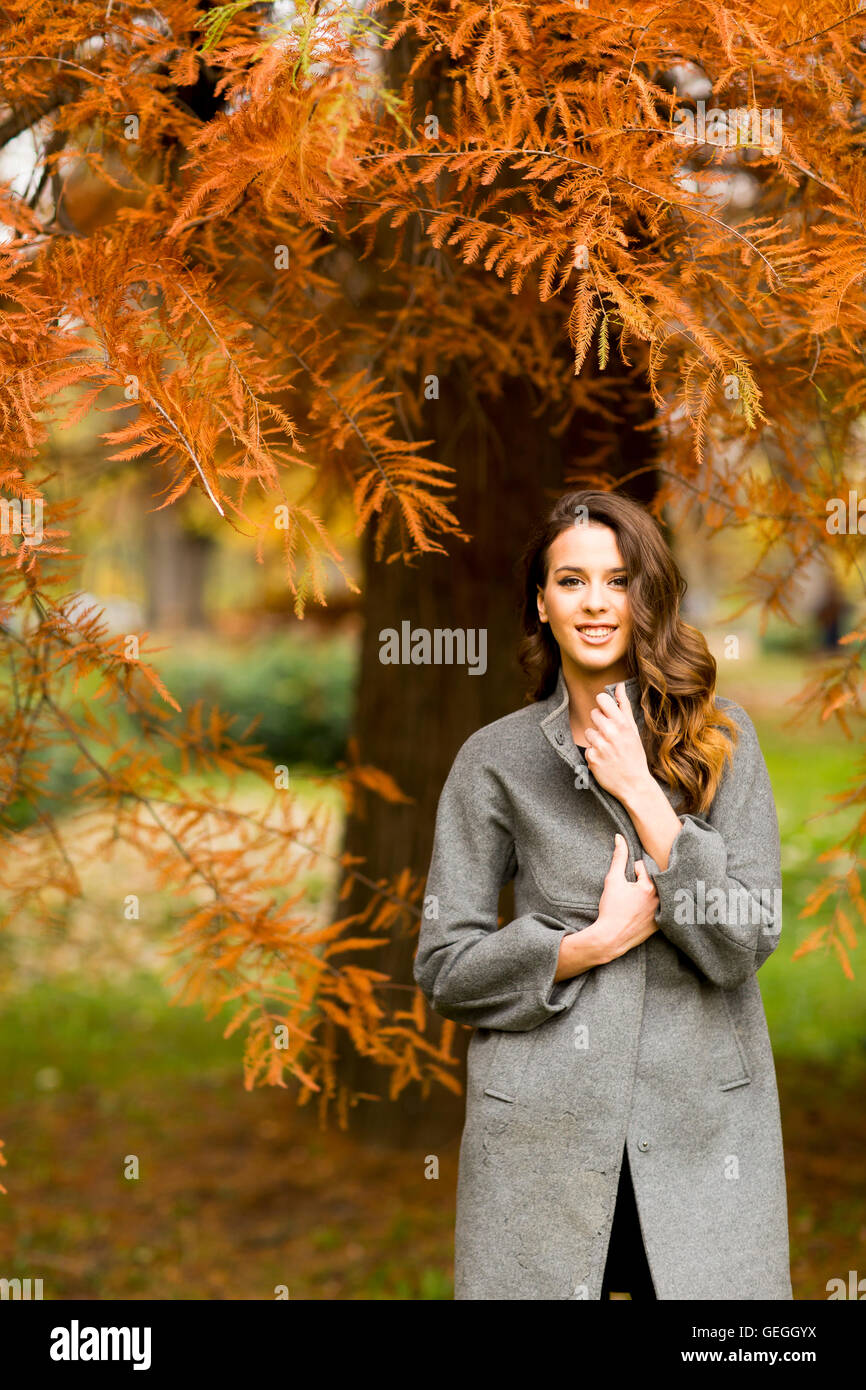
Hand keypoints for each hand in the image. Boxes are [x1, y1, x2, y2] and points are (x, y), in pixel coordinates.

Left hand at [583, 682, 651, 803]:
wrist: (634, 784)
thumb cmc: (634, 755)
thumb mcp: (633, 729)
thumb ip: (624, 706)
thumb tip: (619, 685)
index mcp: (622, 724)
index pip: (601, 699)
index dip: (603, 705)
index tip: (607, 712)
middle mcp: (611, 733)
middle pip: (593, 714)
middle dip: (600, 723)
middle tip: (610, 736)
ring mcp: (600, 746)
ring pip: (588, 732)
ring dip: (596, 739)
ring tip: (608, 749)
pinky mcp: (591, 758)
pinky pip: (587, 748)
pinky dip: (594, 754)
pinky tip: (604, 760)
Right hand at [587, 834, 658, 963]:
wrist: (610, 937)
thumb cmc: (610, 908)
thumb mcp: (612, 880)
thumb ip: (618, 857)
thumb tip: (619, 837)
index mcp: (650, 887)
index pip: (643, 868)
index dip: (631, 873)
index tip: (625, 884)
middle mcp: (660, 899)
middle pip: (654, 880)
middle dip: (644, 881)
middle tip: (632, 892)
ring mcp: (662, 912)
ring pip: (659, 893)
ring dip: (651, 893)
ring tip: (637, 901)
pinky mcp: (661, 924)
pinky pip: (662, 909)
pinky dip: (655, 907)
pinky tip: (642, 912)